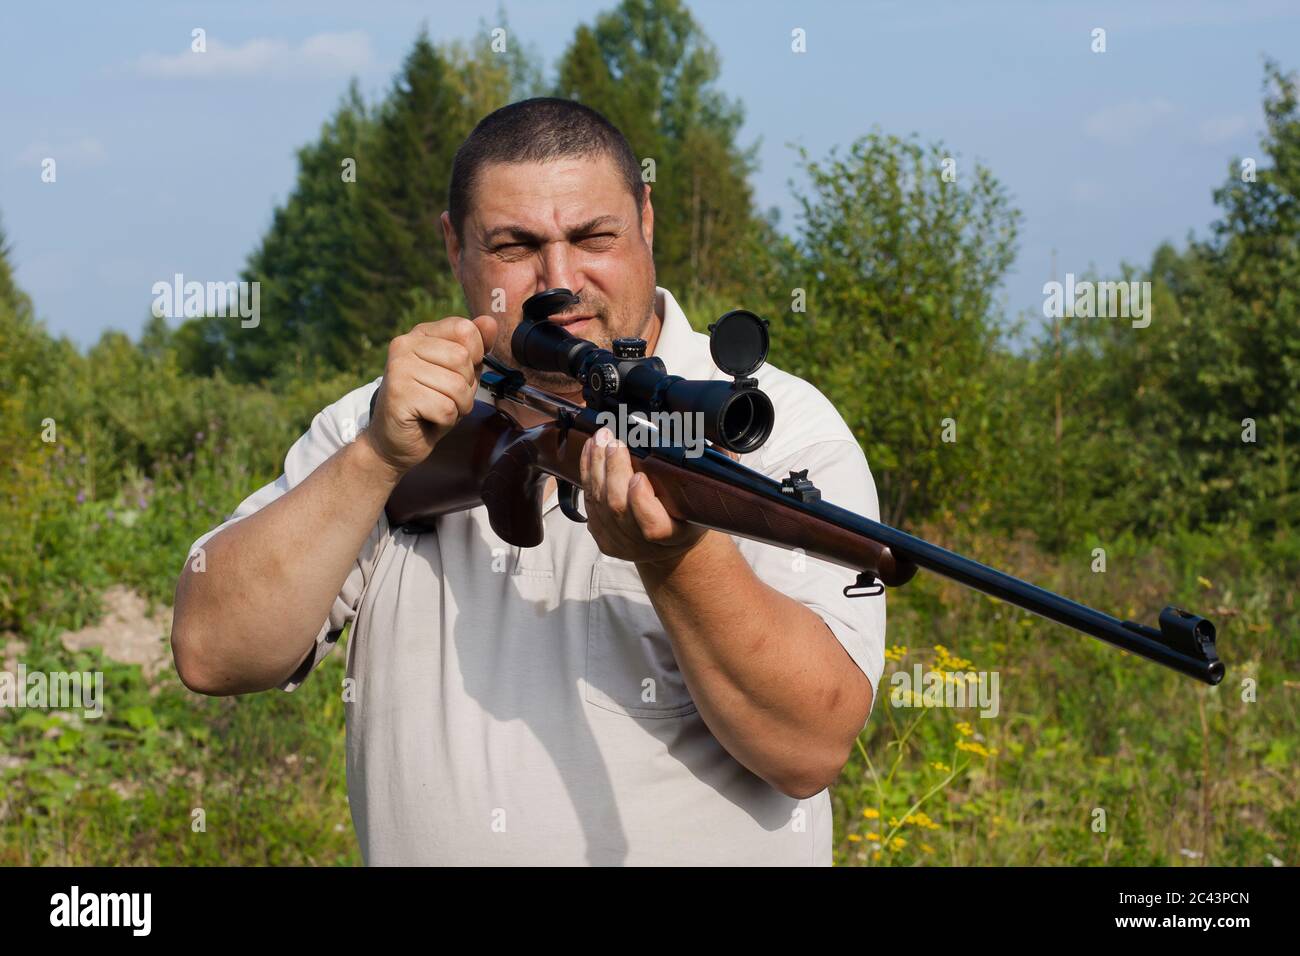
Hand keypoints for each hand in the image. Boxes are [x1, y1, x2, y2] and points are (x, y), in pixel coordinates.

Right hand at [364, 315, 497, 476]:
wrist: (395, 440)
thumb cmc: (431, 405)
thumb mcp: (459, 373)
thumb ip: (475, 347)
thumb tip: (490, 321)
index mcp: (421, 333)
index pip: (465, 329)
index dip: (474, 357)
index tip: (457, 374)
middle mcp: (405, 344)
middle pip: (463, 358)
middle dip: (466, 387)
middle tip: (445, 397)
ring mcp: (398, 368)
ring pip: (457, 386)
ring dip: (457, 406)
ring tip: (437, 409)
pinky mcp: (398, 394)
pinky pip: (446, 408)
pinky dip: (445, 421)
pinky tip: (427, 419)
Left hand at [579, 427, 708, 565]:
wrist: (670, 546)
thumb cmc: (689, 516)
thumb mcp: (705, 500)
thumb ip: (711, 473)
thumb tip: (726, 444)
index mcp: (672, 536)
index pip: (652, 525)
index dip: (641, 501)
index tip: (639, 475)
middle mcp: (642, 544)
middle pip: (618, 507)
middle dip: (613, 470)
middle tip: (613, 440)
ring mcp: (619, 543)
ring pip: (599, 503)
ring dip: (596, 466)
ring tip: (600, 438)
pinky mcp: (602, 538)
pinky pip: (588, 503)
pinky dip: (587, 474)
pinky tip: (590, 451)